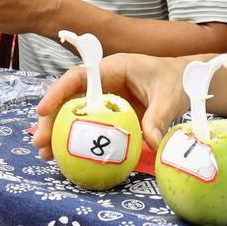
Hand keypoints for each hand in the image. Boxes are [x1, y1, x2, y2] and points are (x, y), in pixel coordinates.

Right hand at [34, 54, 188, 158]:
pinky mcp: (109, 112)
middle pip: (69, 98)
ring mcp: (104, 97)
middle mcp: (103, 81)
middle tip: (40, 143)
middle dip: (51, 119)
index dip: (57, 92)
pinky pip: (88, 124)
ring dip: (59, 132)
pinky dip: (77, 138)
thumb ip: (158, 119)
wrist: (186, 82)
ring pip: (73, 112)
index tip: (42, 110)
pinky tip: (67, 157)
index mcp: (113, 68)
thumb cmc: (175, 81)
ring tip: (46, 155)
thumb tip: (151, 145)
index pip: (78, 76)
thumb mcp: (168, 98)